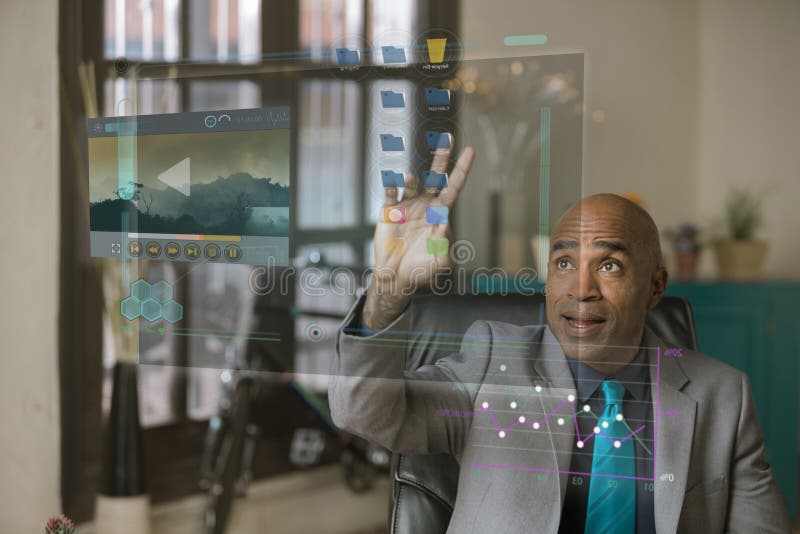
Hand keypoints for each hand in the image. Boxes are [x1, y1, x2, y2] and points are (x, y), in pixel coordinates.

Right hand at [363, 135, 474, 329]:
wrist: (396, 275)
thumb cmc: (421, 269)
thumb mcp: (439, 262)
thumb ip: (444, 247)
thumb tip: (444, 224)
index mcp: (440, 213)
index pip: (453, 187)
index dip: (461, 170)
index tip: (470, 151)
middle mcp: (425, 205)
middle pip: (435, 178)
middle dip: (442, 158)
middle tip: (448, 137)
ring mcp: (407, 206)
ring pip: (412, 184)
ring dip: (411, 179)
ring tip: (410, 177)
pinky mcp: (389, 211)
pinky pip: (390, 195)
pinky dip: (391, 187)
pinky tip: (392, 182)